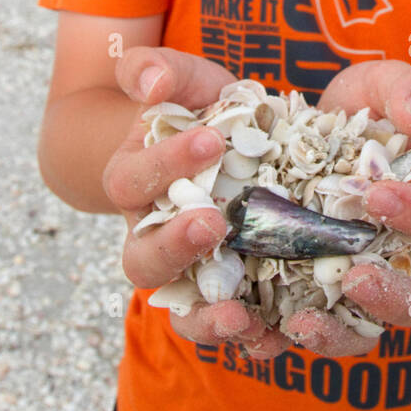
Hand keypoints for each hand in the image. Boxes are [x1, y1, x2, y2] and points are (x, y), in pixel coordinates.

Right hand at [103, 48, 289, 356]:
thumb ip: (158, 70)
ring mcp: (188, 272)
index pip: (132, 179)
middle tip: (214, 222)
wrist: (220, 150)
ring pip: (181, 309)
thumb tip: (146, 80)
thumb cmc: (198, 110)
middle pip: (141, 260)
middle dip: (175, 245)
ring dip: (206, 318)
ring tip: (239, 316)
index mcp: (132, 183)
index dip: (165, 165)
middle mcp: (150, 236)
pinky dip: (252, 340)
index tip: (209, 139)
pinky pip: (230, 326)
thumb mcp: (184, 81)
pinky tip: (278, 337)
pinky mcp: (230, 295)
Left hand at [278, 60, 410, 356]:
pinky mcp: (309, 300)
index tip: (378, 194)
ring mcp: (359, 288)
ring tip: (302, 321)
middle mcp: (408, 261)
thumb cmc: (360, 113)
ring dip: (338, 335)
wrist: (306, 139)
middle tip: (358, 278)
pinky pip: (304, 334)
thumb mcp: (382, 87)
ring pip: (367, 333)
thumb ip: (408, 90)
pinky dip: (281, 338)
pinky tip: (256, 327)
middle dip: (396, 296)